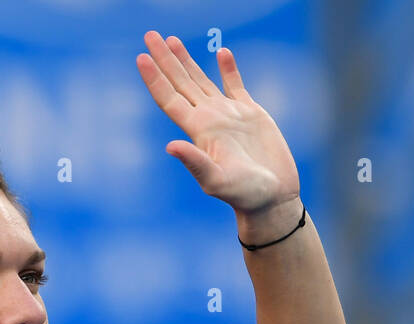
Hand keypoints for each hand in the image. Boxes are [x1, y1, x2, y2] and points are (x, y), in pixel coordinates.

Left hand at [136, 31, 300, 215]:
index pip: (169, 98)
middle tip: (150, 34)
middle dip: (165, 59)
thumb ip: (195, 163)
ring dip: (186, 60)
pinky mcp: (251, 114)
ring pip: (202, 80)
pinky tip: (221, 52)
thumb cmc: (245, 194)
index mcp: (198, 130)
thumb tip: (170, 146)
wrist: (273, 198)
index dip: (155, 78)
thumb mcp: (217, 181)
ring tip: (171, 40)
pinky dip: (228, 68)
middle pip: (180, 82)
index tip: (141, 56)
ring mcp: (228, 114)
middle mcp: (209, 118)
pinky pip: (235, 85)